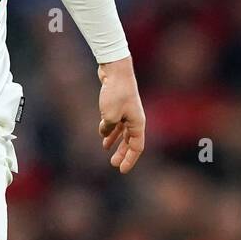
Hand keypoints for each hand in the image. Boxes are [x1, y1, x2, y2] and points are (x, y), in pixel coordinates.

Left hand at [97, 57, 144, 173]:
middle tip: (114, 164)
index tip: (121, 170)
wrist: (115, 70)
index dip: (130, 160)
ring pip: (123, 132)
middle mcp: (135, 119)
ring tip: (107, 150)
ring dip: (116, 142)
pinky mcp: (119, 105)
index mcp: (138, 124)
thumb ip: (108, 128)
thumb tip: (105, 133)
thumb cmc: (116, 93)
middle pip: (130, 141)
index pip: (137, 147)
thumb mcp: (110, 116)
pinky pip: (116, 122)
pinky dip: (110, 130)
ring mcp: (127, 112)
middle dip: (123, 153)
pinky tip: (102, 135)